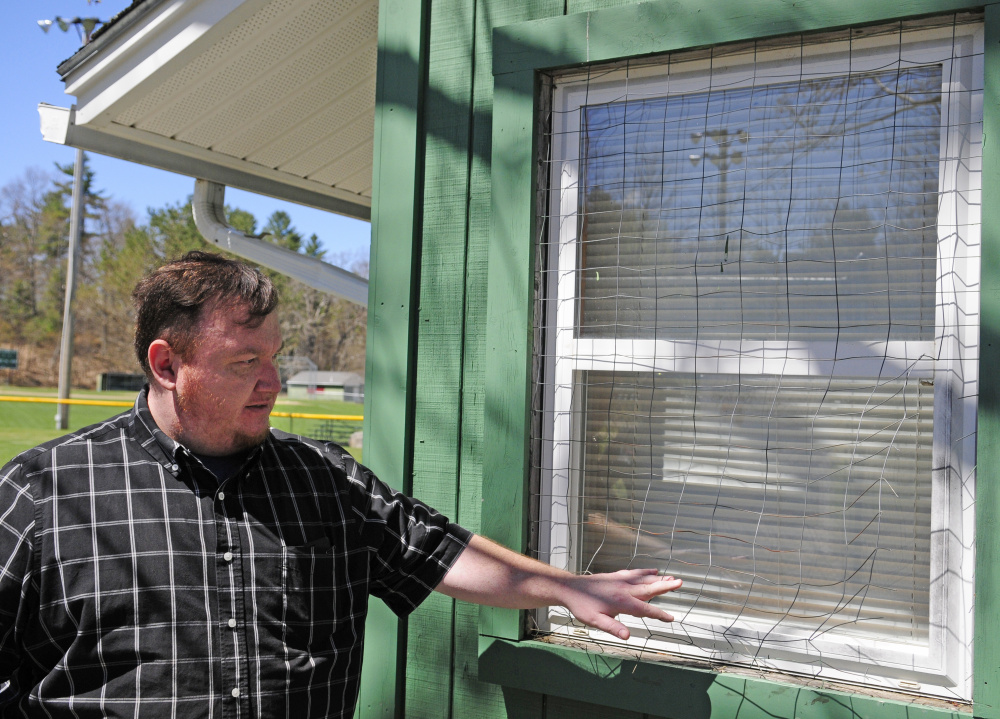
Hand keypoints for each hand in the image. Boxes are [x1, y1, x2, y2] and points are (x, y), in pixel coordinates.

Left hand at [561, 569, 681, 639]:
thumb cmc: (582, 606)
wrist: (570, 588)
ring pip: (643, 579)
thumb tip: (627, 636)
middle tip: (680, 582)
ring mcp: (620, 580)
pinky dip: (644, 572)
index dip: (659, 614)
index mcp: (622, 602)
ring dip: (658, 578)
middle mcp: (624, 589)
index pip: (645, 610)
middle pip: (649, 588)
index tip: (671, 618)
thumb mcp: (595, 621)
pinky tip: (651, 571)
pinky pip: (634, 573)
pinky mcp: (615, 576)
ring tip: (671, 577)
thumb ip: (612, 627)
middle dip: (665, 586)